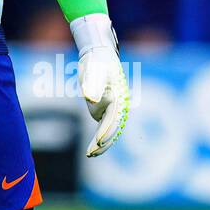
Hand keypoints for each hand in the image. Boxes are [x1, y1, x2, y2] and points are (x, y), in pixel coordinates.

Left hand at [70, 14, 129, 156]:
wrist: (97, 53)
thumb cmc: (97, 61)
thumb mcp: (93, 70)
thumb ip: (92, 84)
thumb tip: (91, 99)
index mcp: (119, 97)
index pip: (113, 118)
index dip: (106, 131)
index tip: (97, 141)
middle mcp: (118, 105)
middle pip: (112, 129)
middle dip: (104, 144)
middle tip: (91, 155)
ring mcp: (112, 108)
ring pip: (104, 128)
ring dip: (100, 141)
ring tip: (90, 154)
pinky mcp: (104, 108)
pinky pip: (102, 127)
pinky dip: (99, 138)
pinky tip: (92, 151)